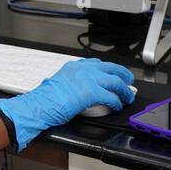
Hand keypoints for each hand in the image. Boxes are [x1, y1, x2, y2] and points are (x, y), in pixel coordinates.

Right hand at [0, 58, 135, 150]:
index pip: (97, 63)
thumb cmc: (46, 98)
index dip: (109, 69)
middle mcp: (84, 69)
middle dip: (123, 75)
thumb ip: (73, 81)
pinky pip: (111, 97)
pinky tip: (117, 106)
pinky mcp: (92, 92)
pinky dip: (117, 102)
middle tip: (129, 81)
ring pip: (115, 82)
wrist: (41, 104)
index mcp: (75, 66)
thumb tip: (83, 89)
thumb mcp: (59, 82)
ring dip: (124, 90)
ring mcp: (89, 79)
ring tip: (127, 97)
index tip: (114, 73)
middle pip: (111, 68)